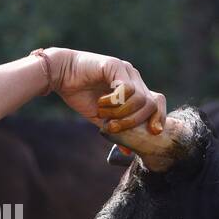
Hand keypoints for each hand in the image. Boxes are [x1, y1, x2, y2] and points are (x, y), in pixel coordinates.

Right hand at [45, 47, 165, 137]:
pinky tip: (100, 102)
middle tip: (114, 128)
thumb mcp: (101, 119)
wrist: (59, 75)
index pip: (157, 102)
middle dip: (135, 121)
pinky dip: (114, 101)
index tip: (153, 132)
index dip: (158, 117)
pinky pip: (126, 89)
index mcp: (134, 89)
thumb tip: (127, 152)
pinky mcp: (115, 65)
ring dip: (121, 113)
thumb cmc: (80, 94)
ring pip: (140, 98)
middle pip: (152, 102)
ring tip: (103, 114)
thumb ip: (116, 131)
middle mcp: (133, 78)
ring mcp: (125, 70)